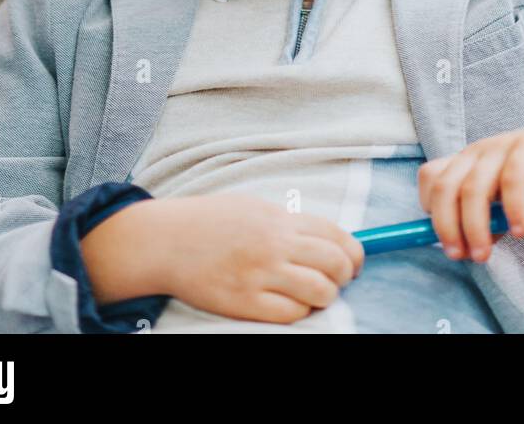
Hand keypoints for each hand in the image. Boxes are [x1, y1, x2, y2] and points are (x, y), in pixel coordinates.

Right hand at [153, 194, 364, 323]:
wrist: (169, 241)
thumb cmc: (211, 221)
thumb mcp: (255, 208)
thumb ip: (289, 223)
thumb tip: (326, 240)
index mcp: (279, 219)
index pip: (336, 235)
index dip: (354, 252)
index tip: (354, 262)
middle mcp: (274, 244)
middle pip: (335, 263)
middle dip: (345, 275)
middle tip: (338, 280)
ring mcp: (261, 274)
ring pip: (320, 292)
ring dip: (325, 296)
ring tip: (315, 294)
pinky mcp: (245, 302)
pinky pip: (291, 314)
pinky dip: (299, 312)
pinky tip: (290, 304)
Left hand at [418, 105, 523, 262]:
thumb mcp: (511, 205)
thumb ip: (491, 221)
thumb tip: (468, 249)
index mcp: (468, 162)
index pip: (431, 180)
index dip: (431, 213)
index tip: (449, 244)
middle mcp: (478, 152)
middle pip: (445, 187)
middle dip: (447, 227)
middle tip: (462, 256)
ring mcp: (502, 146)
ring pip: (473, 187)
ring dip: (475, 226)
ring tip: (485, 254)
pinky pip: (513, 178)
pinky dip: (513, 208)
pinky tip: (520, 230)